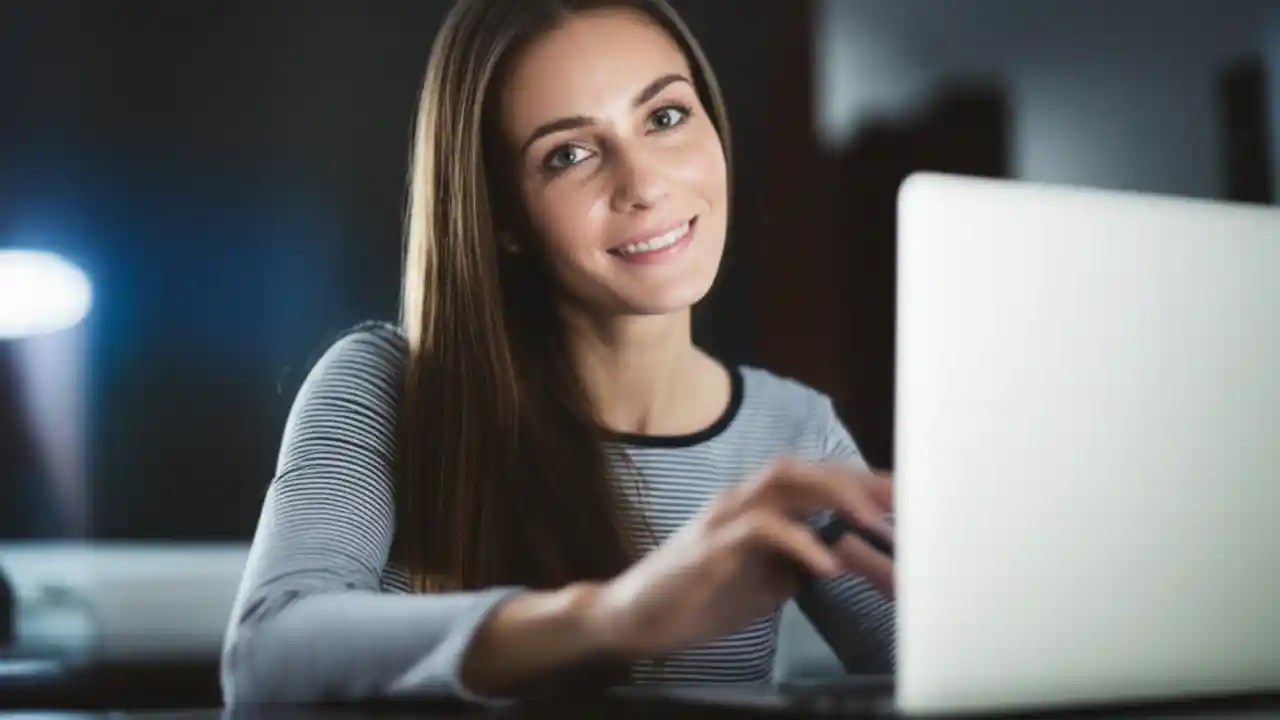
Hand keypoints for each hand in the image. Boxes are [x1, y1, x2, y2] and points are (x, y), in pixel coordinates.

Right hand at [585, 456, 893, 659]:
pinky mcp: (710, 545)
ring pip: (784, 481)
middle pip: (806, 468)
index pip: (814, 479)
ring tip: (871, 519)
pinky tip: (826, 564)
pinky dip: (799, 541)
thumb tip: (847, 559)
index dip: (860, 482)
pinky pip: (761, 529)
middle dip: (856, 479)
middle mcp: (740, 499)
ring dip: (833, 495)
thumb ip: (799, 565)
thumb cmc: (698, 596)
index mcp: (756, 505)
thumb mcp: (763, 583)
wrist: (633, 616)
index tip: (903, 497)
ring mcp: (723, 517)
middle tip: (900, 501)